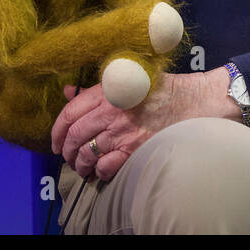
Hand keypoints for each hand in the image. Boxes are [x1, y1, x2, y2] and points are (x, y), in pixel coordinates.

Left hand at [51, 68, 234, 180]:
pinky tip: (102, 171)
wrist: (194, 100)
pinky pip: (106, 167)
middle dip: (66, 150)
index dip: (57, 131)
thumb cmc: (162, 88)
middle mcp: (110, 112)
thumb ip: (96, 86)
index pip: (69, 114)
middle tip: (68, 156)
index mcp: (106, 91)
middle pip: (74, 137)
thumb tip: (69, 91)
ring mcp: (122, 132)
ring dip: (80, 164)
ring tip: (83, 166)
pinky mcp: (135, 149)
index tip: (56, 141)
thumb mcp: (127, 77)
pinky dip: (100, 172)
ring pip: (86, 155)